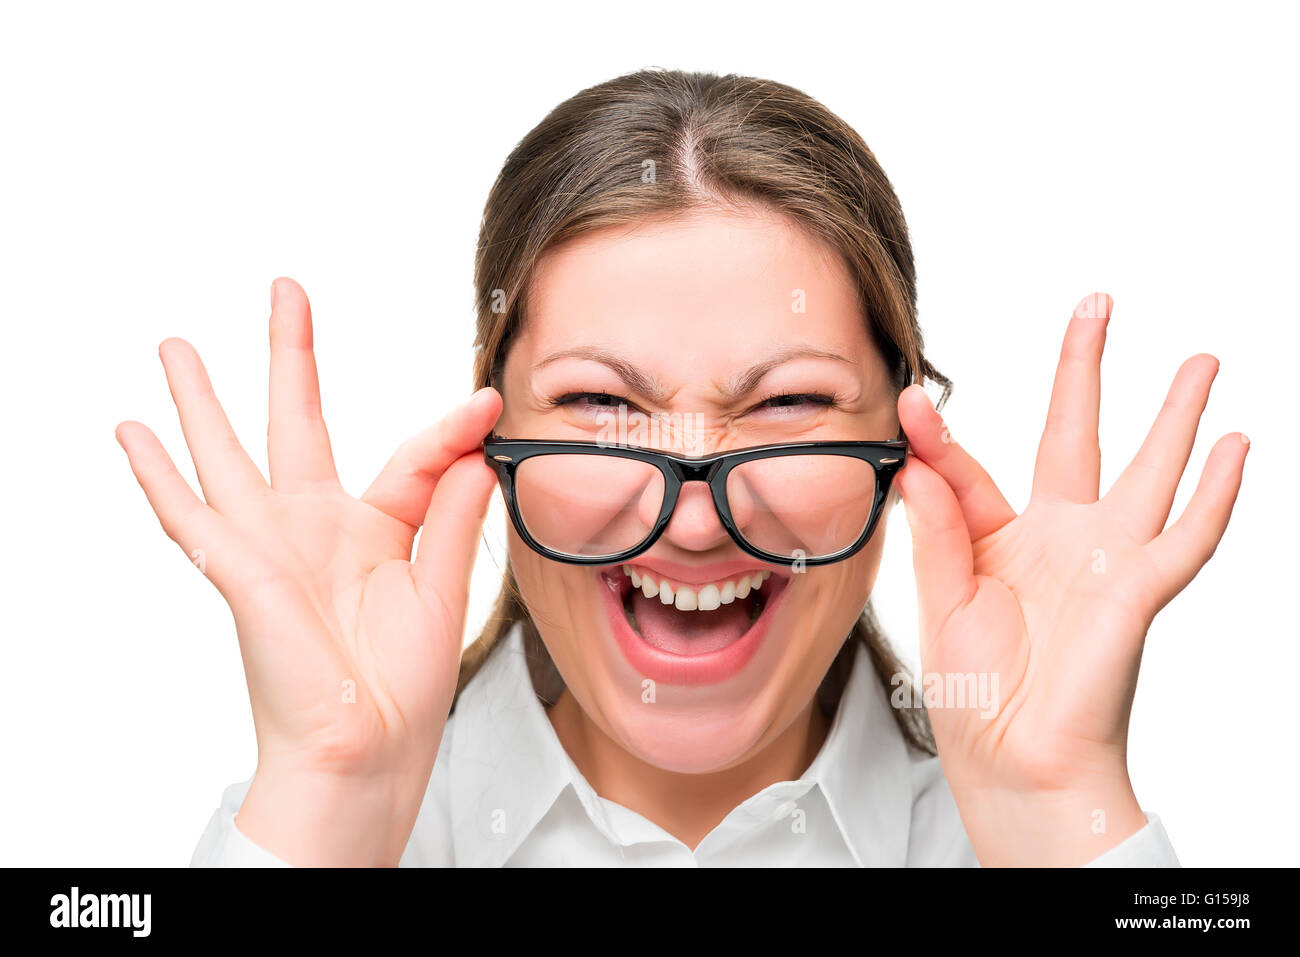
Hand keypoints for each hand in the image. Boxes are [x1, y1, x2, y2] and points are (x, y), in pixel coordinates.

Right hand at [116, 278, 501, 864]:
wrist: (369, 750)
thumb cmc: (401, 686)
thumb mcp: (442, 587)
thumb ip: (454, 514)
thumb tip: (478, 451)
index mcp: (375, 531)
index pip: (411, 458)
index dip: (450, 431)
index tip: (485, 405)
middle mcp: (317, 529)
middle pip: (298, 422)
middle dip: (291, 355)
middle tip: (285, 291)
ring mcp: (273, 546)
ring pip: (228, 454)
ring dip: (201, 400)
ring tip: (178, 346)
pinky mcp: (242, 570)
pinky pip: (190, 515)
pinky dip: (158, 474)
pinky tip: (133, 433)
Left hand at [894, 292, 1247, 865]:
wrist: (1009, 761)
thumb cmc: (975, 691)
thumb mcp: (943, 601)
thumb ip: (938, 531)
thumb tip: (916, 462)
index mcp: (998, 540)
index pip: (968, 469)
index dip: (938, 437)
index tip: (912, 399)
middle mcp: (1056, 538)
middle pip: (1074, 436)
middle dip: (1084, 370)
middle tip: (1096, 305)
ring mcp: (1102, 561)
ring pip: (1146, 471)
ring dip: (1174, 416)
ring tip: (1199, 360)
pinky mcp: (1135, 593)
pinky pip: (1184, 539)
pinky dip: (1213, 494)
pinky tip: (1235, 447)